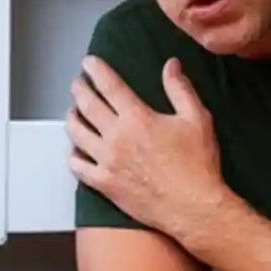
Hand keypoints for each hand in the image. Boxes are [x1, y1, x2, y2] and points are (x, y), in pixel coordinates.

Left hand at [67, 55, 226, 237]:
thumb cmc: (198, 165)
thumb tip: (171, 65)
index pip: (109, 86)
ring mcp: (107, 162)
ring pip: (77, 134)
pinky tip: (75, 151)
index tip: (88, 62)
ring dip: (72, 119)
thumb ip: (180, 89)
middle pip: (87, 106)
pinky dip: (73, 156)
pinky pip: (78, 167)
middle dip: (79, 89)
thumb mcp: (197, 119)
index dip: (96, 70)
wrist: (193, 207)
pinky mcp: (105, 184)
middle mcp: (116, 138)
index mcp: (137, 118)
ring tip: (73, 112)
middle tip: (78, 83)